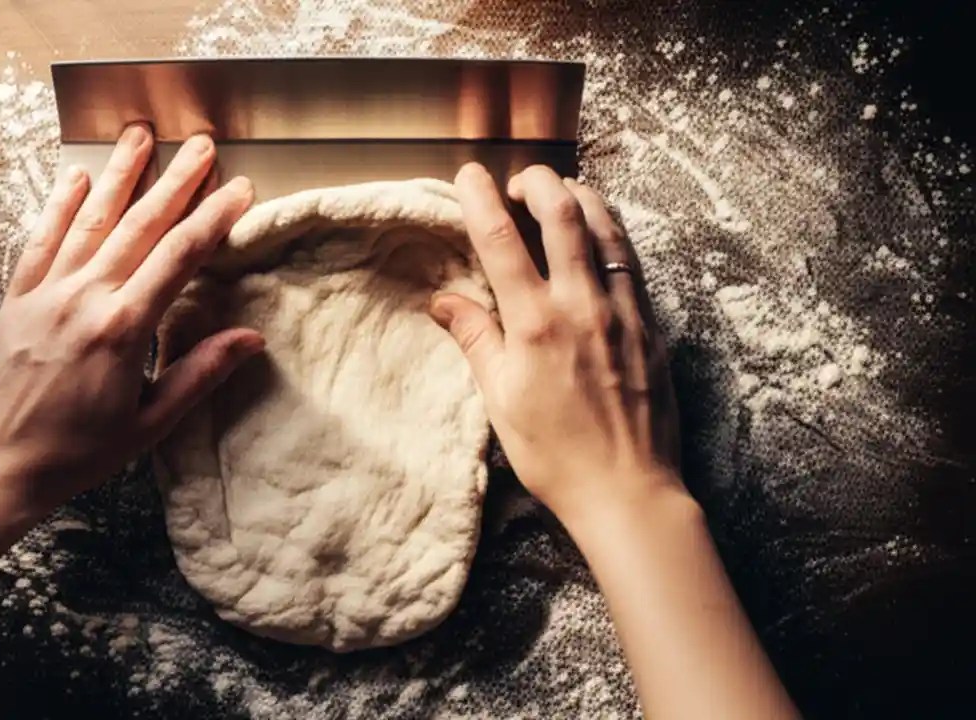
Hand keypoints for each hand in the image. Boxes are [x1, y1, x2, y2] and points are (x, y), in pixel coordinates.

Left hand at [0, 127, 263, 520]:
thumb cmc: (74, 456)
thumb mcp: (149, 425)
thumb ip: (199, 374)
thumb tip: (250, 338)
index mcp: (122, 329)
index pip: (180, 257)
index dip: (214, 218)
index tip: (239, 189)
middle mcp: (83, 299)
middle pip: (139, 225)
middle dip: (175, 181)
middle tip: (200, 146)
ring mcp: (45, 294)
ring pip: (90, 222)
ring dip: (118, 176)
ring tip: (139, 137)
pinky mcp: (15, 301)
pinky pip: (40, 242)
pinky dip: (59, 207)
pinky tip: (74, 180)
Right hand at [431, 163, 680, 524]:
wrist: (627, 492)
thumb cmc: (555, 456)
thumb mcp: (500, 401)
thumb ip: (476, 340)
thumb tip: (444, 301)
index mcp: (534, 325)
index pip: (501, 241)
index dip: (480, 198)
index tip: (469, 175)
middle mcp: (580, 306)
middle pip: (561, 215)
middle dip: (538, 182)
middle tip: (519, 179)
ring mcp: (622, 312)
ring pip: (606, 228)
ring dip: (581, 196)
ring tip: (562, 190)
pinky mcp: (650, 325)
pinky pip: (631, 261)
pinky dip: (612, 232)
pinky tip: (601, 231)